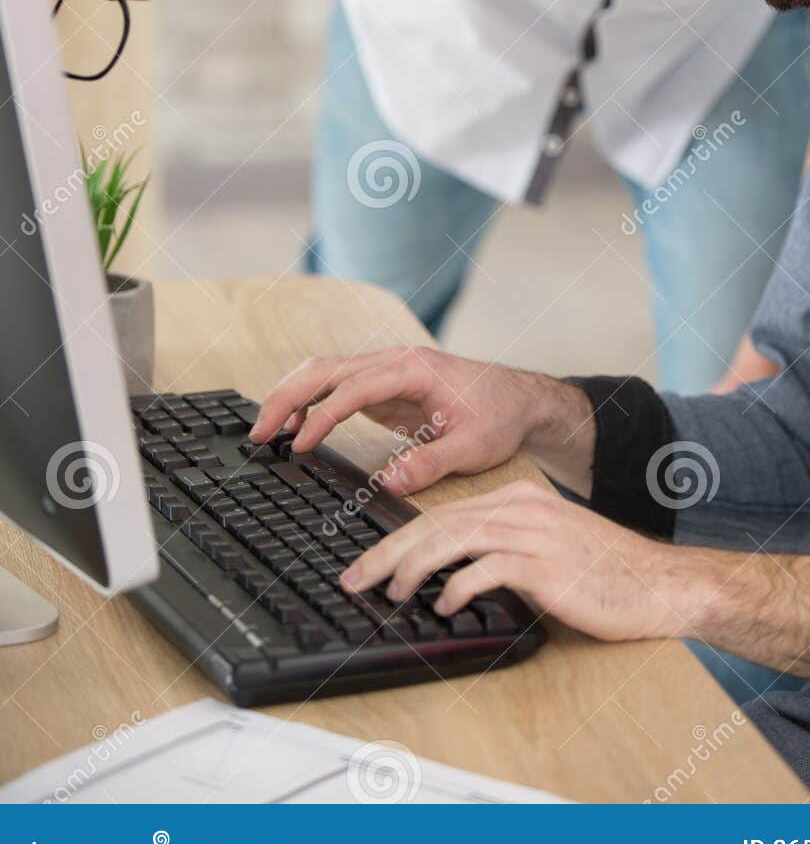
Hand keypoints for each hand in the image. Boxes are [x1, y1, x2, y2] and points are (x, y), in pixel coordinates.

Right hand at [250, 345, 576, 495]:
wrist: (517, 399)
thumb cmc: (499, 417)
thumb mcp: (473, 446)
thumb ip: (431, 462)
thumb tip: (390, 482)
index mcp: (415, 369)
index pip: (355, 386)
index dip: (323, 414)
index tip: (298, 443)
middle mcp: (395, 361)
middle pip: (327, 368)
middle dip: (287, 396)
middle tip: (257, 433)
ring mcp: (387, 369)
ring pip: (325, 371)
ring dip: (291, 396)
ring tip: (264, 432)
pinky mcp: (383, 384)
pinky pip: (336, 385)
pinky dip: (310, 400)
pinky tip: (296, 427)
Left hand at [343, 478, 680, 641]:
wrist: (656, 584)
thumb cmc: (601, 575)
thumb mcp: (544, 549)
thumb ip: (499, 550)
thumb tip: (443, 573)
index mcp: (517, 498)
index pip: (441, 513)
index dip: (396, 538)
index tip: (365, 563)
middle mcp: (521, 508)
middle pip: (436, 522)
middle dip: (387, 551)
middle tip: (353, 579)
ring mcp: (534, 533)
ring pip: (452, 540)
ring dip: (412, 568)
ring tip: (390, 593)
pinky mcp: (545, 564)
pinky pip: (487, 570)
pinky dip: (457, 588)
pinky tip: (442, 606)